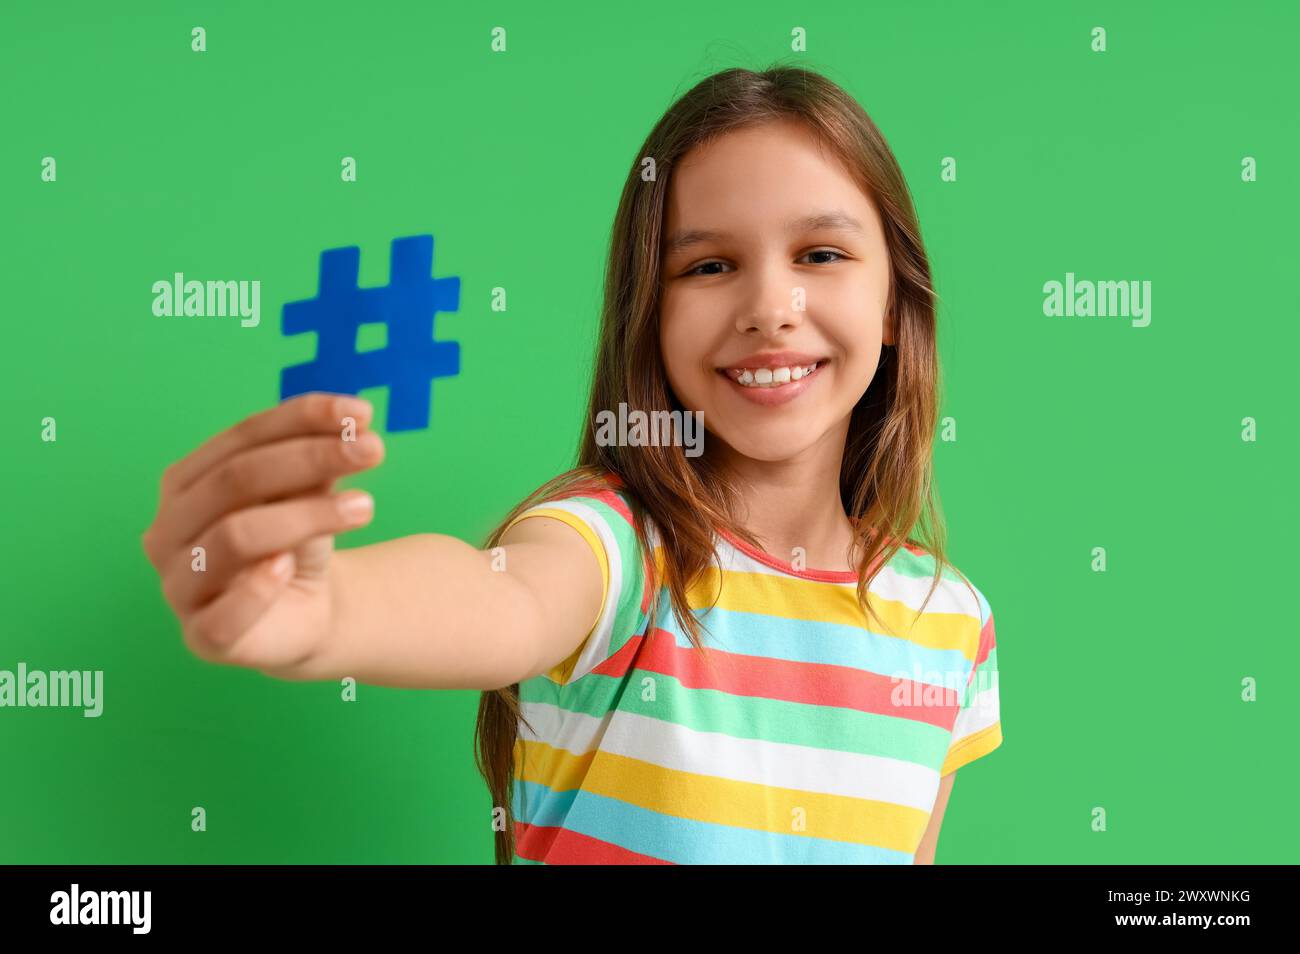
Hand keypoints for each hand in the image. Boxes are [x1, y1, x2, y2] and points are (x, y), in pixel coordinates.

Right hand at [141, 392, 384, 674]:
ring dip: (307, 516)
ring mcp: (178, 585)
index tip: (362, 412)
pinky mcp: (202, 637)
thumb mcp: (310, 493)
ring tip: (365, 506)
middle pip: (236, 479)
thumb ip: (316, 464)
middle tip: (372, 450)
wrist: (306, 613)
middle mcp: (168, 529)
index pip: (242, 437)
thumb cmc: (298, 542)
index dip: (302, 418)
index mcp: (185, 482)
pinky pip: (223, 615)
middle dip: (310, 457)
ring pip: (236, 536)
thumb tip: (349, 426)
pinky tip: (290, 566)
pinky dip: (256, 588)